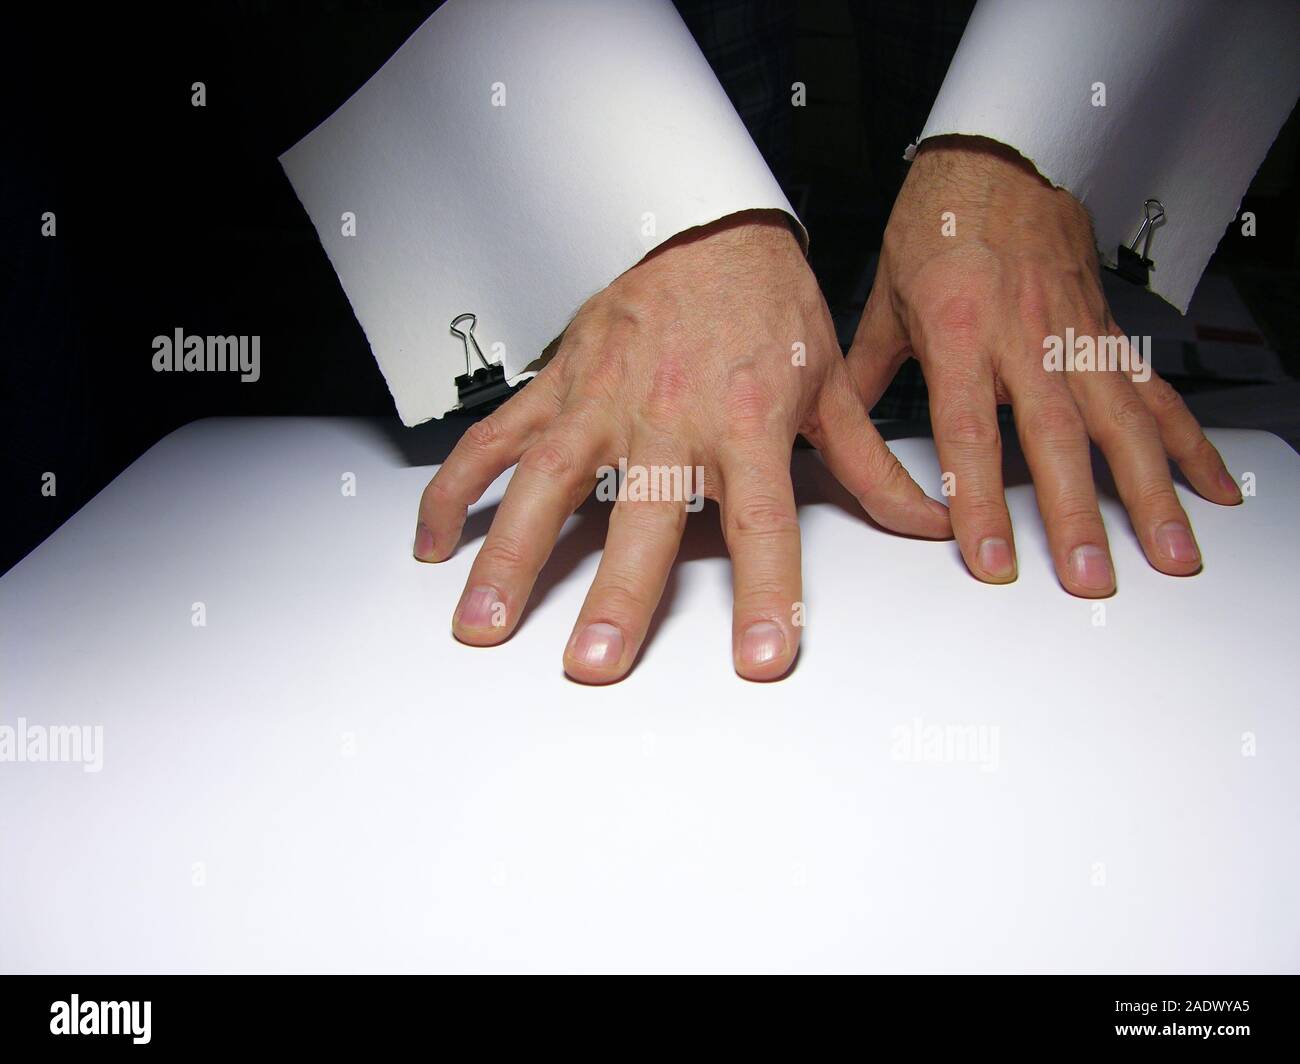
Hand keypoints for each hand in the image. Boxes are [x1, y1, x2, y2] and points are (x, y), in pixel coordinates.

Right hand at [415, 210, 950, 682]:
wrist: (712, 224)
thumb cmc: (770, 307)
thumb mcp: (832, 387)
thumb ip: (872, 469)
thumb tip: (933, 523)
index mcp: (747, 425)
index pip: (763, 526)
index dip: (765, 596)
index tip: (760, 660)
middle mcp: (669, 419)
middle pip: (642, 519)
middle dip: (617, 596)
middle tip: (593, 664)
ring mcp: (601, 404)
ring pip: (545, 482)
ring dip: (508, 554)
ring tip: (482, 623)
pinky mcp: (555, 387)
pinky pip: (494, 440)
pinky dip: (454, 489)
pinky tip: (433, 544)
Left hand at [847, 136, 1240, 596]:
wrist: (994, 157)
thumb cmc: (936, 223)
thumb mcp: (885, 299)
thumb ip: (868, 374)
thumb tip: (837, 431)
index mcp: (960, 333)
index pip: (969, 434)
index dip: (980, 501)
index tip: (990, 557)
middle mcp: (1026, 337)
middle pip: (1057, 439)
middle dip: (1077, 515)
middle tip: (1089, 575)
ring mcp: (1075, 335)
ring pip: (1122, 421)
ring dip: (1151, 492)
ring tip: (1170, 551)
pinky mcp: (1107, 329)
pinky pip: (1154, 390)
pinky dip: (1187, 440)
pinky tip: (1209, 486)